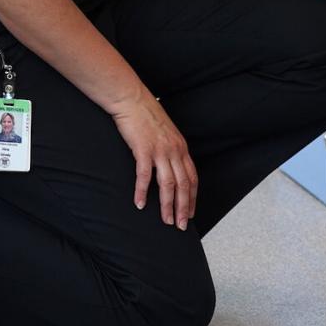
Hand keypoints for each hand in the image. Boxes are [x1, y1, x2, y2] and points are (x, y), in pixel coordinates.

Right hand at [110, 92, 197, 229]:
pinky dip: (143, 192)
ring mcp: (160, 150)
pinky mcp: (143, 149)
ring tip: (166, 221)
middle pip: (183, 184)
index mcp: (181, 147)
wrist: (132, 99)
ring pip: (168, 184)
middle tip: (180, 225)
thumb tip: (171, 166)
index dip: (192, 197)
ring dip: (168, 205)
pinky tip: (140, 204)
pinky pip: (145, 175)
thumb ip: (171, 150)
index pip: (192, 177)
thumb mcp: (166, 133)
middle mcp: (174, 150)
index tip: (191, 213)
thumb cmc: (146, 116)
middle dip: (184, 208)